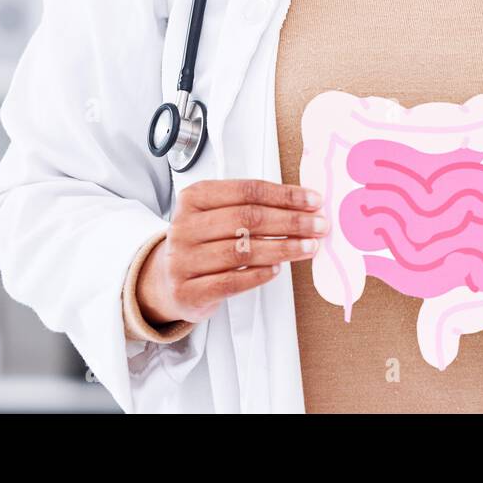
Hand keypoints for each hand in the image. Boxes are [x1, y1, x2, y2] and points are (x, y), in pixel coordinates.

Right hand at [136, 179, 326, 326]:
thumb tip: (303, 205)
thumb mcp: (218, 213)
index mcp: (195, 198)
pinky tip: (278, 269)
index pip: (247, 191)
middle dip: (290, 221)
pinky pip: (231, 282)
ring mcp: (183, 260)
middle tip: (319, 226)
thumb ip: (252, 206)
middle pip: (247, 219)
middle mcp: (185, 226)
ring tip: (308, 247)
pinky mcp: (188, 292)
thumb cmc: (202, 242)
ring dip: (283, 249)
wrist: (164, 280)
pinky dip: (259, 275)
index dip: (285, 195)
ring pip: (242, 251)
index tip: (313, 201)